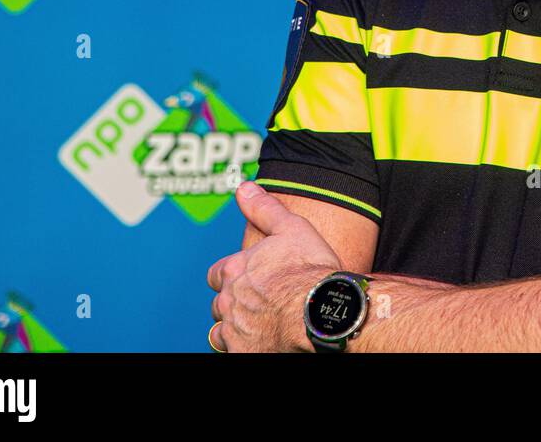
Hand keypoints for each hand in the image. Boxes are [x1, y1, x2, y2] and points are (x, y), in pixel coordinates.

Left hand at [207, 182, 341, 351]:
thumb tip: (244, 188)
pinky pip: (234, 351)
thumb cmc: (310, 271)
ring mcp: (234, 329)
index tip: (245, 277)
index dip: (230, 274)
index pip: (217, 273)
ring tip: (257, 325)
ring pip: (221, 331)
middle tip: (257, 302)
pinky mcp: (244, 352)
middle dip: (232, 302)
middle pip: (219, 304)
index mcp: (236, 269)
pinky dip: (245, 346)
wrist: (323, 312)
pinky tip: (263, 340)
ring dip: (234, 327)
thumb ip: (264, 208)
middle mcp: (229, 300)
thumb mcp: (291, 228)